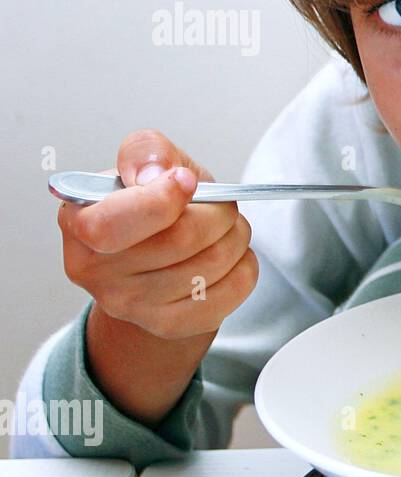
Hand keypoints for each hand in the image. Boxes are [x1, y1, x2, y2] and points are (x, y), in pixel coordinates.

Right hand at [56, 129, 258, 339]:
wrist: (159, 257)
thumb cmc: (154, 204)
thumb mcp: (147, 164)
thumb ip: (146, 152)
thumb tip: (156, 173)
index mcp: (79, 222)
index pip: (110, 225)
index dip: (160, 201)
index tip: (187, 181)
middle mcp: (94, 270)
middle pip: (181, 240)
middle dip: (218, 212)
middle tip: (221, 205)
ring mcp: (129, 305)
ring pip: (212, 264)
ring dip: (236, 237)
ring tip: (226, 229)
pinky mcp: (168, 325)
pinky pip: (231, 292)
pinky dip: (245, 267)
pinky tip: (231, 257)